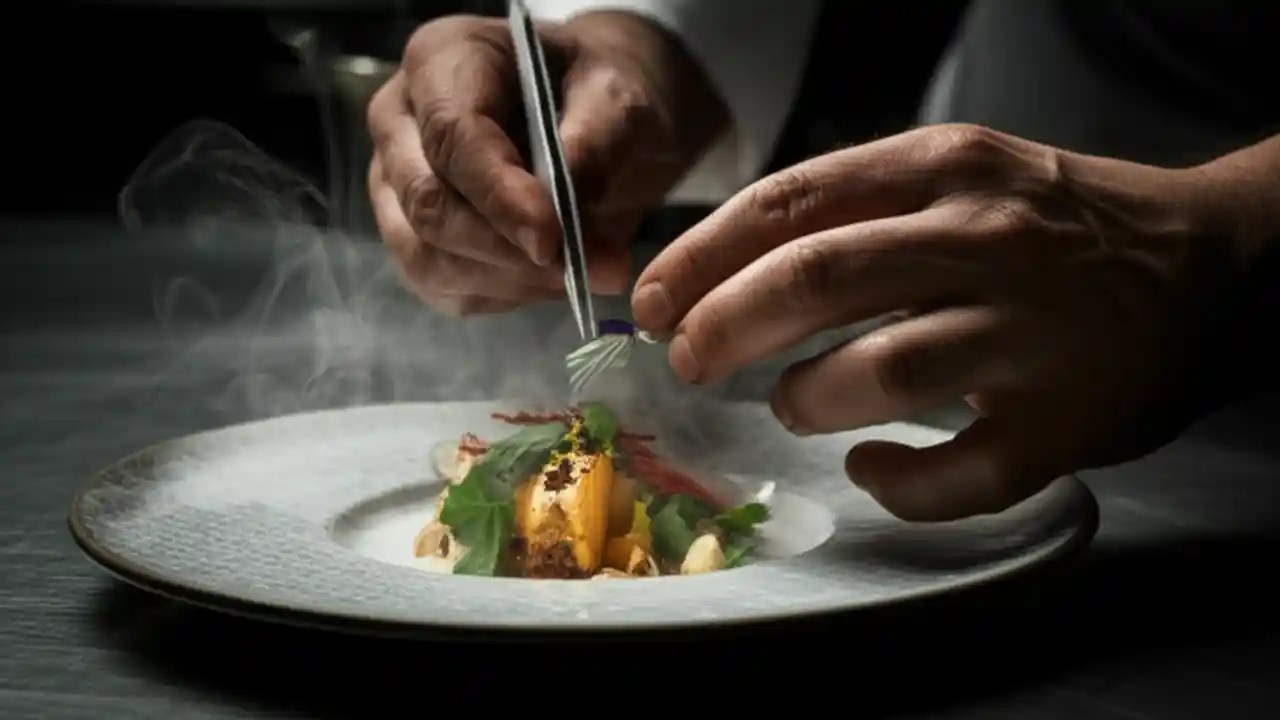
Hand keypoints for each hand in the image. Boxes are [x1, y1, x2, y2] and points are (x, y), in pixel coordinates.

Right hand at [366, 11, 726, 316]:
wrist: (596, 117)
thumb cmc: (599, 92)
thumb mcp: (618, 95)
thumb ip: (595, 142)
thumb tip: (566, 216)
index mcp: (442, 61)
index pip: (451, 137)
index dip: (497, 195)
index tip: (551, 240)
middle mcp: (399, 123)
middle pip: (427, 203)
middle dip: (506, 249)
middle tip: (586, 268)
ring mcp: (396, 187)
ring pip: (427, 258)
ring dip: (509, 281)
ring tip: (579, 272)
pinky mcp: (414, 240)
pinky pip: (444, 290)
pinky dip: (504, 296)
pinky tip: (550, 278)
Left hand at [632, 123, 1268, 520]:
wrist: (1213, 265)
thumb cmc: (1058, 226)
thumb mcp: (962, 175)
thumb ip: (857, 210)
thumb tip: (724, 271)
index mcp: (947, 168)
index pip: (791, 204)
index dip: (703, 257)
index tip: (653, 298)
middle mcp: (986, 240)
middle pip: (815, 279)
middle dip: (725, 325)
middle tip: (688, 359)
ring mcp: (1028, 334)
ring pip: (877, 372)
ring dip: (806, 397)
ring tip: (794, 403)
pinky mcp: (1063, 423)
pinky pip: (953, 474)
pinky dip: (894, 481)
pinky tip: (874, 466)